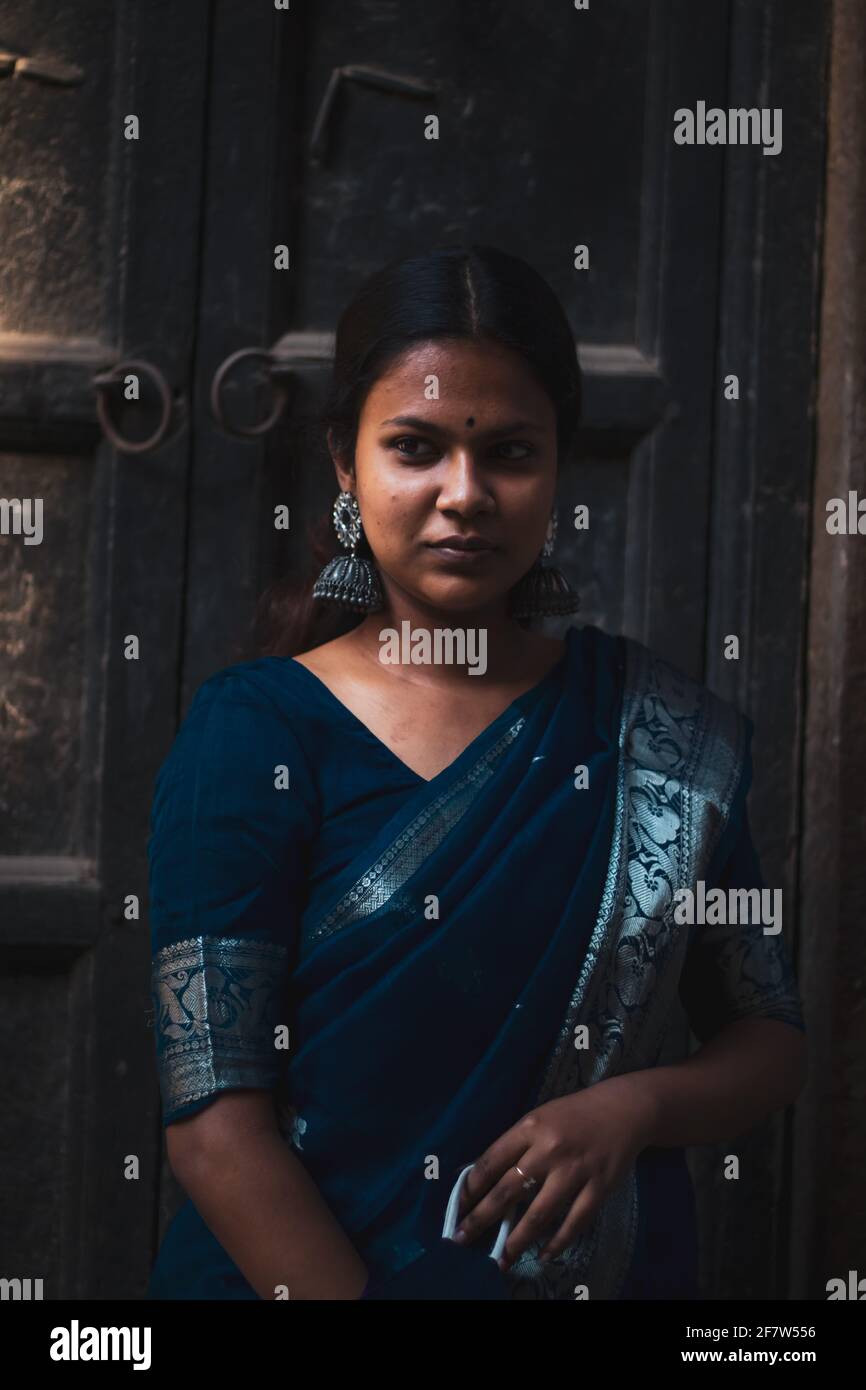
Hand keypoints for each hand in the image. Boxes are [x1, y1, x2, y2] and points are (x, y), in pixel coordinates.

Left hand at [452, 1074, 656, 1270]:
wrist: (623, 1110)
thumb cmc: (573, 1115)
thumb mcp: (539, 1119)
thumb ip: (515, 1145)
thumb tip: (482, 1177)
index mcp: (531, 1127)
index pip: (492, 1161)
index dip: (471, 1188)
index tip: (456, 1208)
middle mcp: (550, 1149)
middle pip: (508, 1190)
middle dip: (482, 1218)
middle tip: (461, 1239)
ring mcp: (576, 1170)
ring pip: (539, 1213)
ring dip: (517, 1240)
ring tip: (501, 1259)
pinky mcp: (599, 1187)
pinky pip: (575, 1221)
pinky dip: (558, 1241)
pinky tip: (544, 1254)